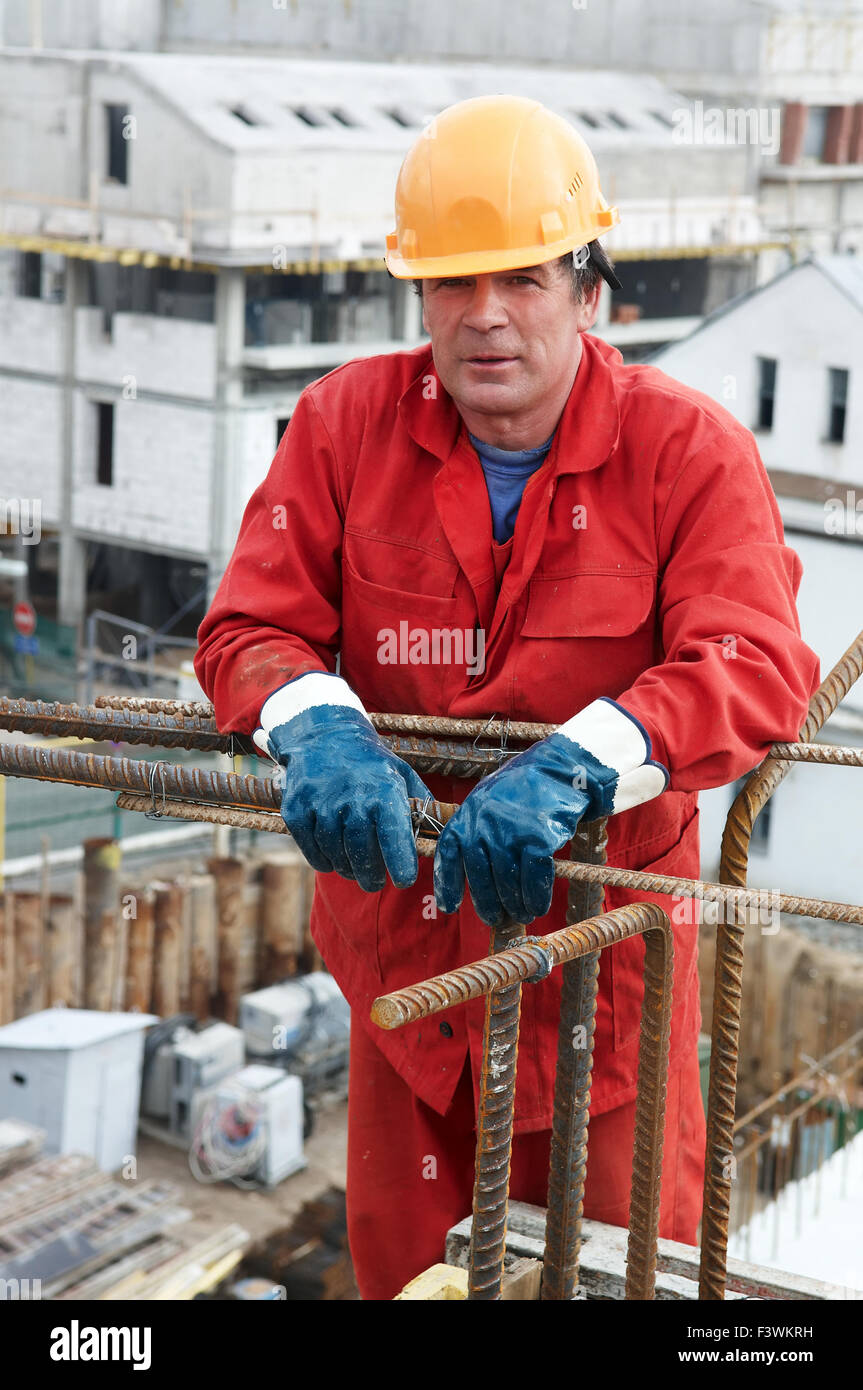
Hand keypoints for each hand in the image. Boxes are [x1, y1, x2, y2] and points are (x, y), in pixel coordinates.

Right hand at [267, 705, 432, 891]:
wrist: (325, 736)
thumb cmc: (371, 763)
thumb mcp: (401, 775)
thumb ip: (420, 805)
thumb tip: (441, 833)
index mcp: (383, 792)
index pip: (394, 837)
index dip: (400, 863)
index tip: (404, 880)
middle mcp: (352, 800)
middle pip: (362, 854)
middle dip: (371, 876)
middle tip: (374, 883)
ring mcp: (320, 805)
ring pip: (336, 854)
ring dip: (347, 869)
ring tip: (355, 871)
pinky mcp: (297, 809)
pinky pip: (311, 848)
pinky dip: (322, 860)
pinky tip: (332, 860)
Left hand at [433, 699, 667, 925]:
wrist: (561, 770)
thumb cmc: (526, 788)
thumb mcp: (490, 799)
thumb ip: (479, 827)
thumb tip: (477, 870)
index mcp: (469, 813)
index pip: (449, 852)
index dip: (447, 882)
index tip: (449, 906)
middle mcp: (484, 824)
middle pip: (480, 875)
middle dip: (488, 902)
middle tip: (496, 917)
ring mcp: (510, 832)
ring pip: (507, 882)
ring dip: (515, 904)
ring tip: (522, 913)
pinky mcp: (536, 840)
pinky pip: (533, 879)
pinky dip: (535, 896)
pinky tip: (539, 905)